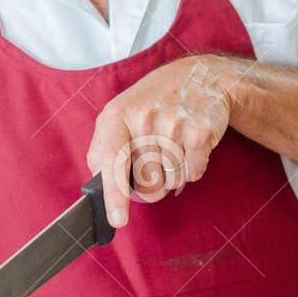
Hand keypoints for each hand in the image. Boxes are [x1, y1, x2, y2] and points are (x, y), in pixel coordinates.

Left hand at [87, 54, 238, 227]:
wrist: (199, 75)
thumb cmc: (153, 102)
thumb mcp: (119, 114)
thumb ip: (103, 149)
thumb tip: (97, 183)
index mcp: (117, 115)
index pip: (113, 162)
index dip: (114, 196)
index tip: (118, 221)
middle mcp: (144, 118)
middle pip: (145, 183)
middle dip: (152, 184)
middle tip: (156, 161)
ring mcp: (173, 124)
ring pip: (170, 182)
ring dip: (173, 175)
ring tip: (174, 146)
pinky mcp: (200, 132)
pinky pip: (193, 174)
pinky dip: (192, 168)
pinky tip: (189, 145)